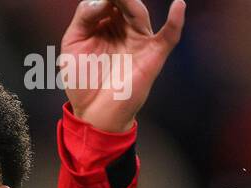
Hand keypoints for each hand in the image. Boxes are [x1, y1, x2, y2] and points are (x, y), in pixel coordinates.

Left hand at [61, 0, 185, 132]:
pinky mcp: (152, 55)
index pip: (108, 1)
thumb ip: (83, 16)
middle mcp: (124, 28)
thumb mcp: (72, 44)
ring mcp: (140, 40)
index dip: (103, 0)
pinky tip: (178, 5)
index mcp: (105, 23)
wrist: (92, 114)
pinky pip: (168, 35)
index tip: (95, 5)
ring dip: (130, 4)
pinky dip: (176, 21)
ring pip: (138, 13)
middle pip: (125, 3)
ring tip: (122, 0)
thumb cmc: (82, 81)